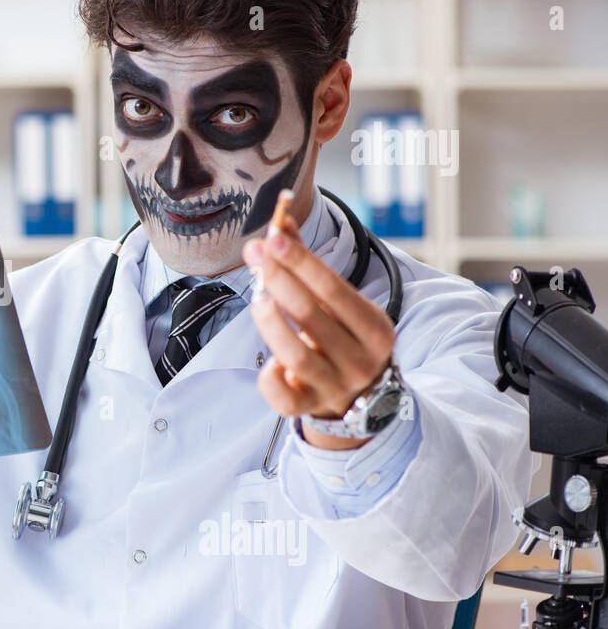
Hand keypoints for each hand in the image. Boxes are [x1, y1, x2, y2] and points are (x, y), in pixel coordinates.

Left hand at [242, 216, 394, 448]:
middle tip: (255, 255)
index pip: (334, 290)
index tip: (274, 237)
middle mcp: (359, 359)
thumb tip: (281, 221)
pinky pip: (283, 396)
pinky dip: (271, 377)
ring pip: (297, 356)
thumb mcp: (338, 304)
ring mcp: (335, 386)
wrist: (361, 397)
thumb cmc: (342, 337)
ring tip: (257, 299)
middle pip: (313, 316)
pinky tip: (269, 360)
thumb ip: (308, 266)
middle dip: (280, 281)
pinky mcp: (308, 407)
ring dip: (272, 324)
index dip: (302, 262)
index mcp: (373, 328)